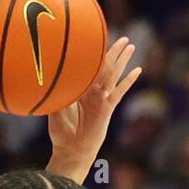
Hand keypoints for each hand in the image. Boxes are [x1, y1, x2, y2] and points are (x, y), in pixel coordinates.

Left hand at [48, 37, 141, 176]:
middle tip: (122, 38)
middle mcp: (92, 92)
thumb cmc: (61, 133)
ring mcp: (101, 99)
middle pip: (105, 67)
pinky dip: (128, 81)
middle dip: (113, 52)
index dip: (94, 54)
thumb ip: (57, 92)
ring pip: (114, 75)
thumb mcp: (55, 108)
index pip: (88, 68)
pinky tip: (138, 70)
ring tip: (131, 46)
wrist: (71, 151)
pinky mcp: (108, 108)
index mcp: (80, 90)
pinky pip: (120, 92)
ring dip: (122, 60)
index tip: (98, 38)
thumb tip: (50, 75)